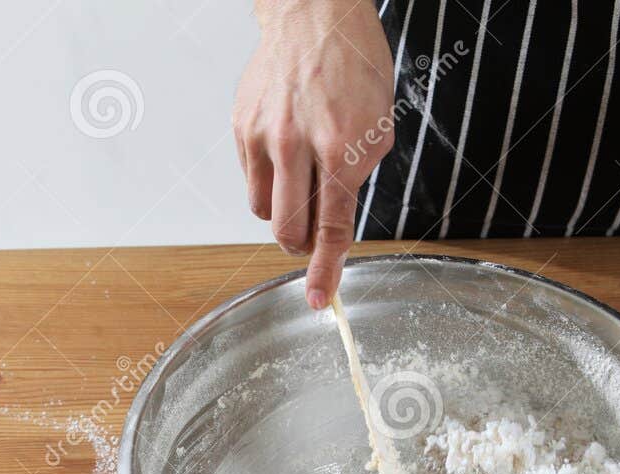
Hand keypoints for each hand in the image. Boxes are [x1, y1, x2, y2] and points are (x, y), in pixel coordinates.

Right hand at [234, 0, 393, 307]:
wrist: (315, 15)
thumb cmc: (355, 67)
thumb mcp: (378, 125)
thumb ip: (356, 177)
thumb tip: (335, 222)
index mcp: (340, 145)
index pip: (330, 226)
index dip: (325, 269)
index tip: (320, 299)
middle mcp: (297, 143)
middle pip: (287, 229)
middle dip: (300, 246)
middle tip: (311, 236)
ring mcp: (264, 135)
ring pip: (263, 211)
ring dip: (282, 213)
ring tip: (300, 182)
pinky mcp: (241, 127)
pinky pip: (250, 179)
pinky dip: (267, 182)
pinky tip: (285, 154)